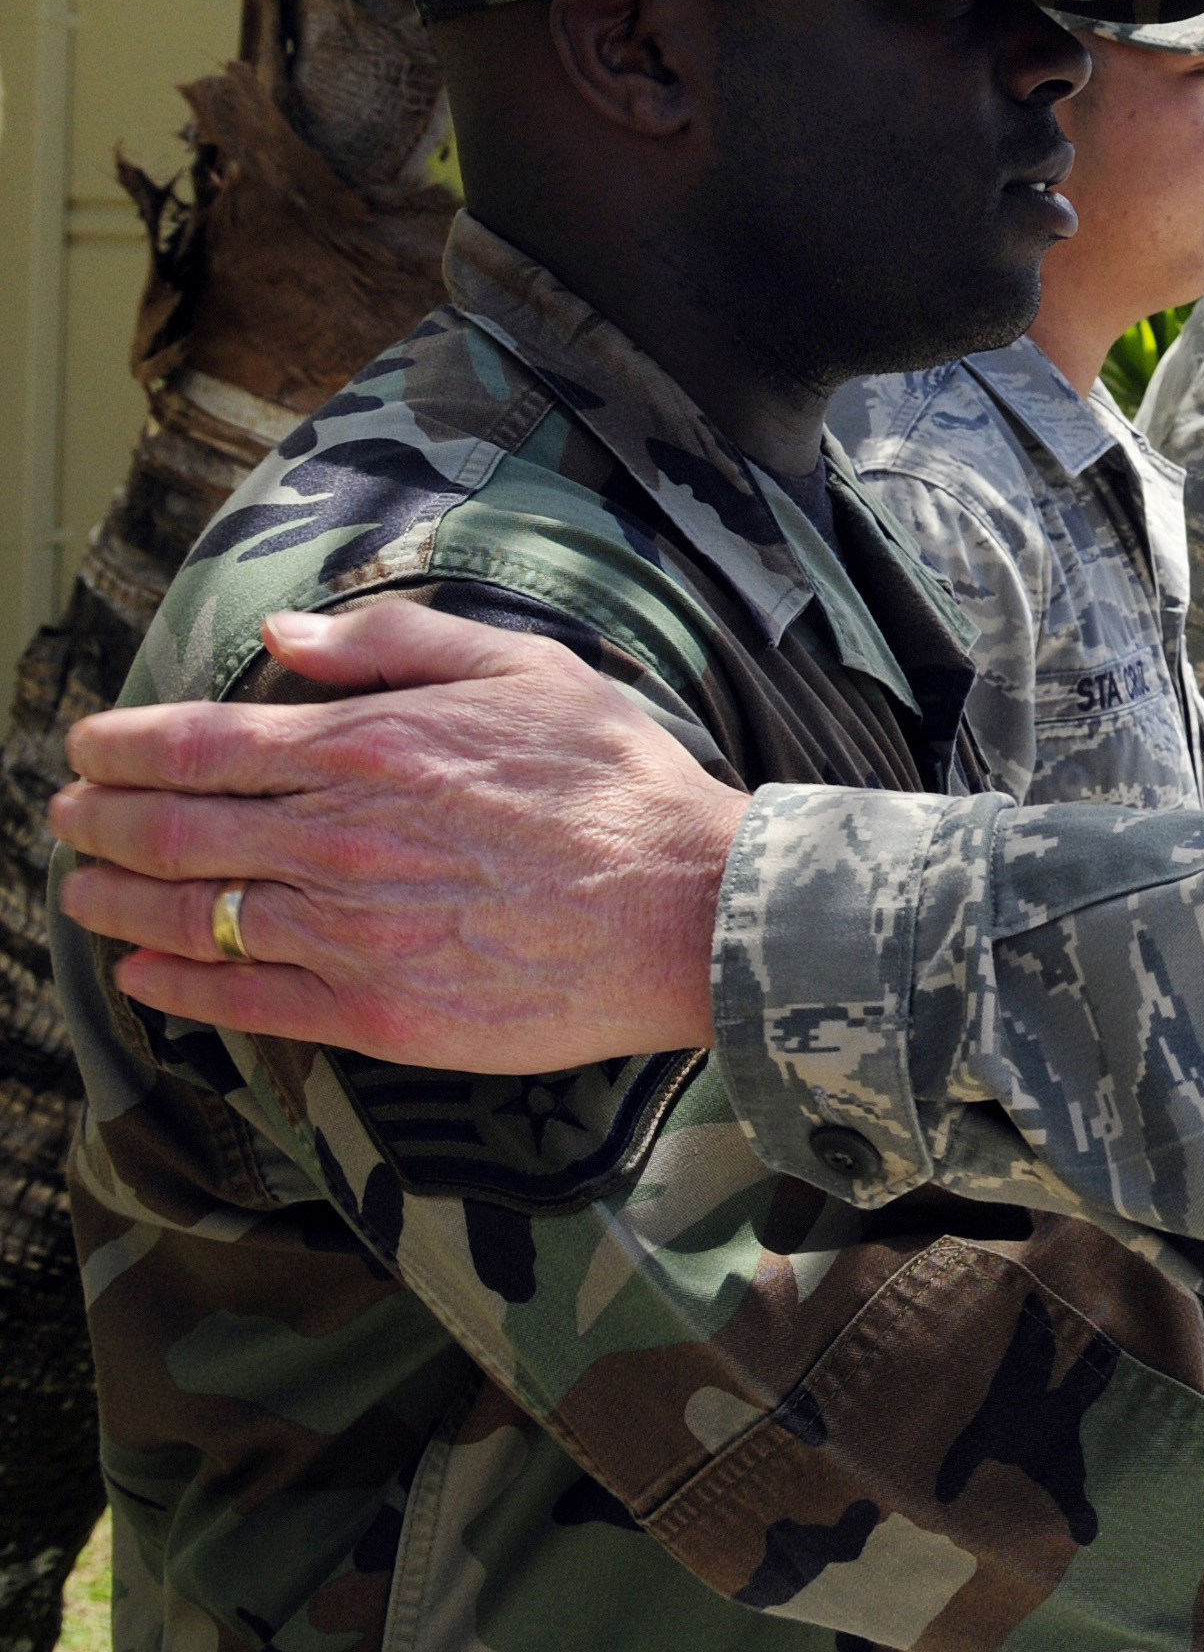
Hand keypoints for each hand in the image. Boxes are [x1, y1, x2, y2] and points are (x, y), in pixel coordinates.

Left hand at [50, 600, 734, 1067]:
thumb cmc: (617, 783)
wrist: (688, 908)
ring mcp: (349, 934)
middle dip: (98, 822)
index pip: (200, 744)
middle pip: (173, 833)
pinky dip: (177, 987)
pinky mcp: (375, 1013)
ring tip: (83, 891)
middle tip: (66, 816)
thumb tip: (285, 638)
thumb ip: (395, 643)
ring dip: (115, 903)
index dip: (123, 747)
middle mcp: (339, 839)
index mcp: (369, 747)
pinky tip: (145, 976)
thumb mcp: (525, 669)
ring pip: (191, 919)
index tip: (87, 748)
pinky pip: (244, 1003)